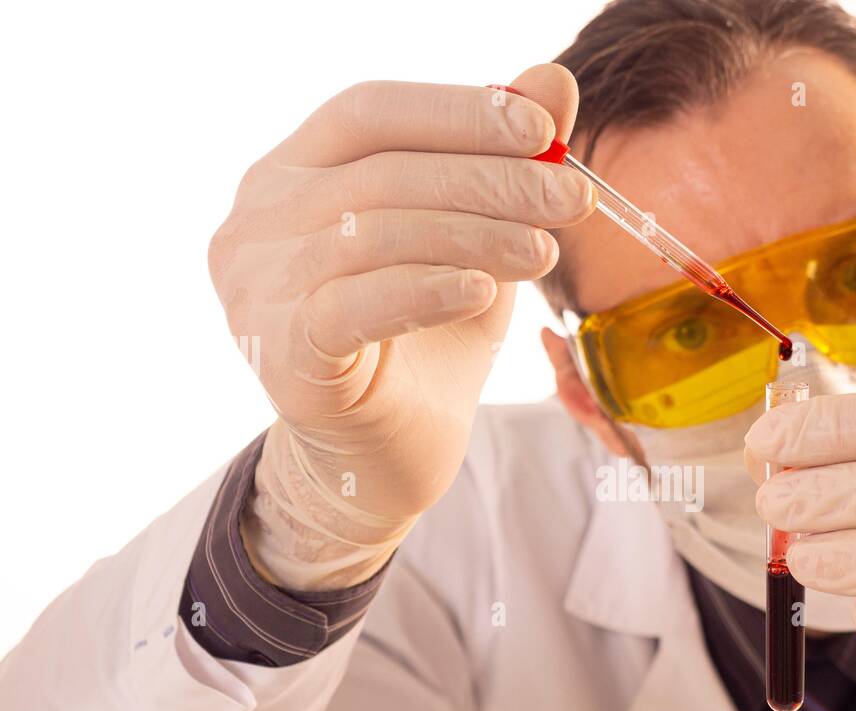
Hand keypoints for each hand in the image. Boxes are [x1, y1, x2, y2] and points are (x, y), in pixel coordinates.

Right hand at [207, 66, 594, 583]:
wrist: (384, 459)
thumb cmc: (424, 345)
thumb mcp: (474, 244)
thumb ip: (501, 163)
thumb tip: (553, 78)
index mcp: (291, 172)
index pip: (370, 111)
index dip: (459, 111)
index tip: (545, 129)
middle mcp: (257, 219)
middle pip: (381, 171)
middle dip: (490, 179)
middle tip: (571, 197)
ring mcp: (256, 287)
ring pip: (373, 233)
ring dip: (474, 235)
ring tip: (545, 253)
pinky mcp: (279, 354)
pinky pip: (353, 305)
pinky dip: (423, 290)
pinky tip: (481, 292)